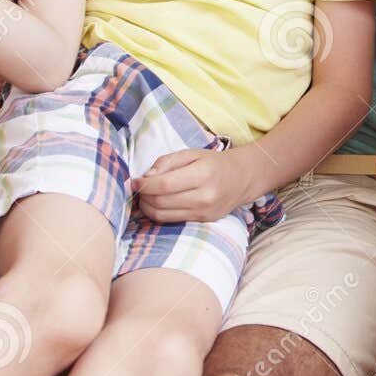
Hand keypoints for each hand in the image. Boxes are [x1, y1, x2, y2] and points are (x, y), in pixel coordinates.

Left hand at [133, 147, 261, 224]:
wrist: (241, 179)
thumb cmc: (213, 163)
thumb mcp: (191, 153)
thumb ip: (167, 162)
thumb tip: (146, 178)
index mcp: (203, 174)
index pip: (164, 185)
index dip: (144, 185)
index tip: (134, 181)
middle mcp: (205, 196)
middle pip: (161, 202)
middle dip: (143, 196)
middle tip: (138, 188)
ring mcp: (204, 212)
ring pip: (163, 215)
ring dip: (147, 208)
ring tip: (145, 197)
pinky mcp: (203, 221)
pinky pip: (172, 221)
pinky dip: (158, 214)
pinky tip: (155, 205)